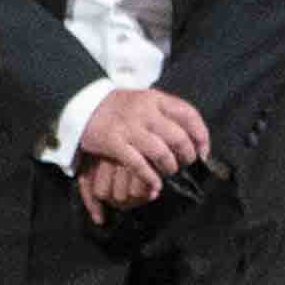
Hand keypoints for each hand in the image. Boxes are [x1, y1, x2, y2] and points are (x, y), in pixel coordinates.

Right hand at [69, 85, 211, 220]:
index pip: (188, 114)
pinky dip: (150, 177)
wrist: (81, 103)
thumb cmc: (117, 106)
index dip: (201, 135)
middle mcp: (144, 111)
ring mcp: (128, 126)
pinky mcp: (113, 142)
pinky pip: (138, 164)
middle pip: (178, 137)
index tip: (203, 151)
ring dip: (169, 167)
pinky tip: (155, 185)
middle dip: (186, 155)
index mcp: (155, 98)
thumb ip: (164, 112)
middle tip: (186, 164)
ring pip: (161, 152)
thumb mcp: (143, 100)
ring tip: (169, 172)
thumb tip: (191, 135)